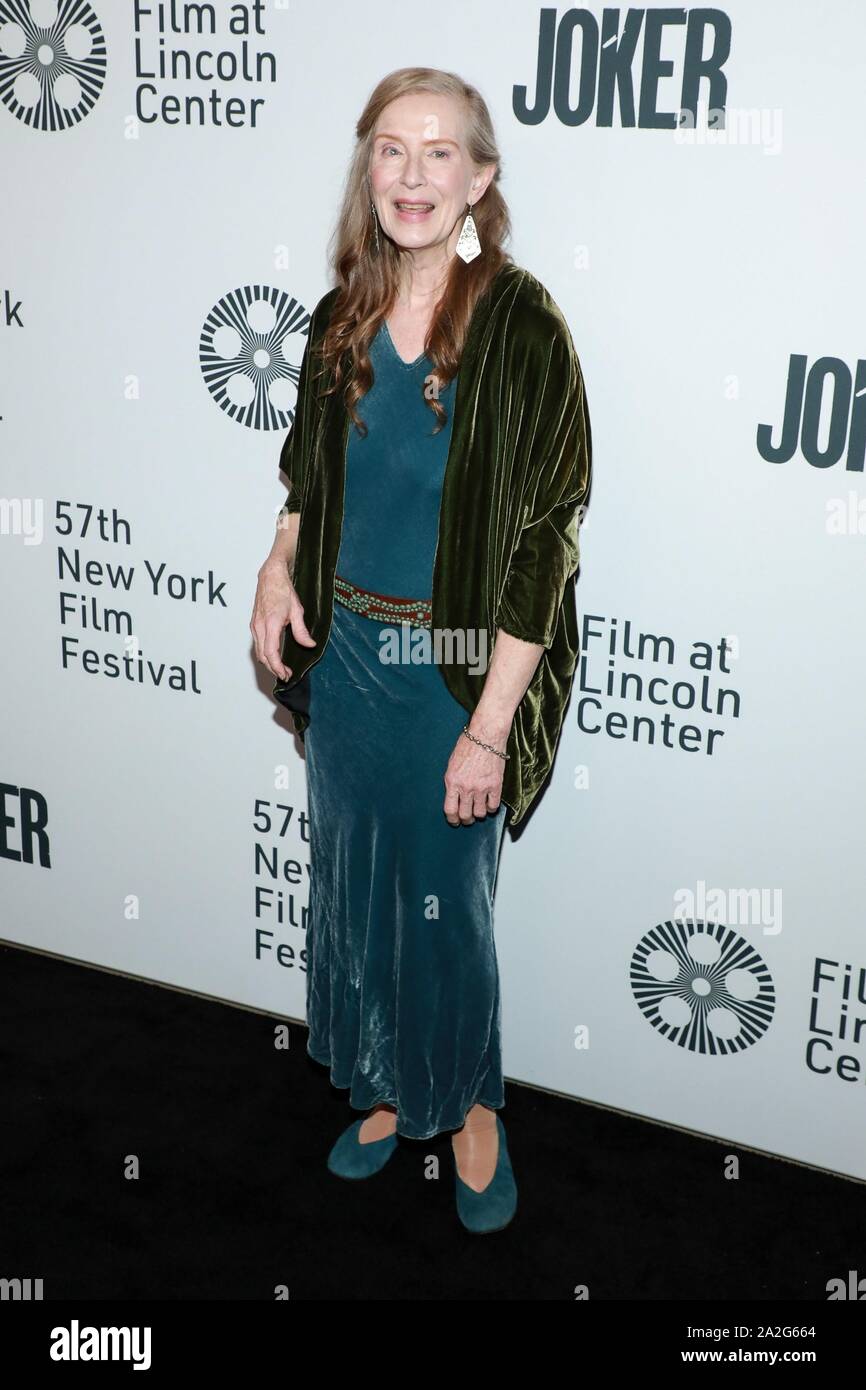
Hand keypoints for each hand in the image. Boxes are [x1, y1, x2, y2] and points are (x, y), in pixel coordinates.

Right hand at [250, 559, 315, 680]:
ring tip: (282, 668)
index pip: (271, 653)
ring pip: (258, 652)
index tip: (286, 674)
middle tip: (286, 674)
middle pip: (262, 656)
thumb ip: (301, 631)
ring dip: (269, 662)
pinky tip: (274, 656)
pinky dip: (265, 654)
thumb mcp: (297, 610)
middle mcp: (259, 626)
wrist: (270, 577)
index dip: (277, 667)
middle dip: (273, 668)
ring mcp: (254, 626)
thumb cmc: (282, 590)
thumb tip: (309, 645)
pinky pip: (257, 644)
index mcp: (270, 623)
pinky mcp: (254, 624)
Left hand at [443, 720, 509, 825]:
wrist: (486, 734)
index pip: (450, 810)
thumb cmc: (468, 744)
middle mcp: (466, 787)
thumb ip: (453, 781)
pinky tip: (489, 803)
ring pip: (480, 813)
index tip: (455, 821)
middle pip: (465, 815)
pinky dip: (491, 807)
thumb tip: (454, 795)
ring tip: (479, 809)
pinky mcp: (496, 785)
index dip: (452, 819)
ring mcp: (482, 787)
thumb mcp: (452, 763)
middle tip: (468, 818)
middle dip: (466, 819)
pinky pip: (494, 806)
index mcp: (452, 781)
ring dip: (479, 814)